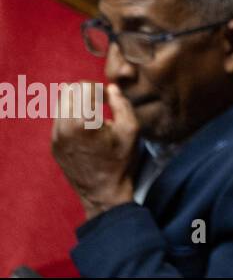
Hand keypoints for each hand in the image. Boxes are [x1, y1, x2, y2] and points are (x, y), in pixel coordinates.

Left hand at [50, 83, 137, 220]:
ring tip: (94, 114)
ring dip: (77, 102)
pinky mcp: (53, 145)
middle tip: (101, 102)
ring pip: (60, 103)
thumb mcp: (131, 130)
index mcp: (82, 123)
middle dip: (86, 91)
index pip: (83, 87)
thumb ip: (122, 104)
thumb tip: (111, 88)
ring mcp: (55, 138)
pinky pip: (59, 119)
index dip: (99, 88)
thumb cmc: (120, 162)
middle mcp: (63, 128)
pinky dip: (72, 116)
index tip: (110, 99)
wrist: (103, 193)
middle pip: (68, 90)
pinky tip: (87, 128)